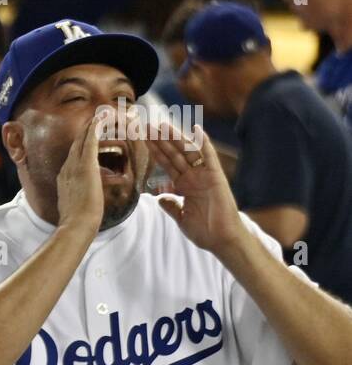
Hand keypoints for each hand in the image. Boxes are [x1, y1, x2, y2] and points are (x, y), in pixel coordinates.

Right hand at [55, 114, 103, 234]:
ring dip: (95, 123)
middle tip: (100, 115)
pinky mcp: (85, 165)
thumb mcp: (73, 206)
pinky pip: (91, 140)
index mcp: (65, 176)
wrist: (75, 226)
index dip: (84, 141)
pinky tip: (103, 116)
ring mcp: (75, 165)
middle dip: (89, 127)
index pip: (75, 153)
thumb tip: (78, 199)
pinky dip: (97, 127)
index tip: (93, 132)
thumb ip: (76, 197)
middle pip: (78, 141)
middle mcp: (67, 167)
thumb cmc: (78, 222)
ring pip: (84, 137)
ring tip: (105, 112)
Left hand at [145, 123, 246, 254]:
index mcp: (184, 185)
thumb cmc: (205, 231)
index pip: (166, 163)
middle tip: (146, 125)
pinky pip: (209, 157)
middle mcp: (193, 176)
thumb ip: (171, 206)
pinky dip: (203, 143)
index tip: (142, 138)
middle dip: (160, 140)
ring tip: (161, 124)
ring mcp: (204, 175)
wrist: (222, 240)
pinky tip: (196, 129)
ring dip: (175, 138)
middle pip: (174, 153)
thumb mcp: (181, 217)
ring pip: (187, 152)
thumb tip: (159, 198)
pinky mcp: (216, 176)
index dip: (155, 150)